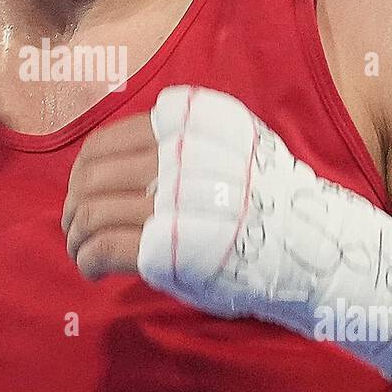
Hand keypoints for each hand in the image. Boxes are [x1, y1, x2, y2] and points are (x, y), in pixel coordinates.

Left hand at [64, 85, 391, 381]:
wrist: (317, 253)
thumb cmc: (268, 207)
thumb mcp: (231, 149)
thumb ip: (181, 142)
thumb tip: (110, 162)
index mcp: (193, 122)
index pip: (111, 140)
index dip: (86, 169)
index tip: (84, 190)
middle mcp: (182, 153)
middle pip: (92, 174)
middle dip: (74, 204)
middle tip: (75, 226)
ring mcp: (176, 199)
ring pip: (90, 211)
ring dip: (76, 235)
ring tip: (81, 250)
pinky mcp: (169, 245)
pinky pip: (102, 247)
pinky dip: (87, 259)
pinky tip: (92, 270)